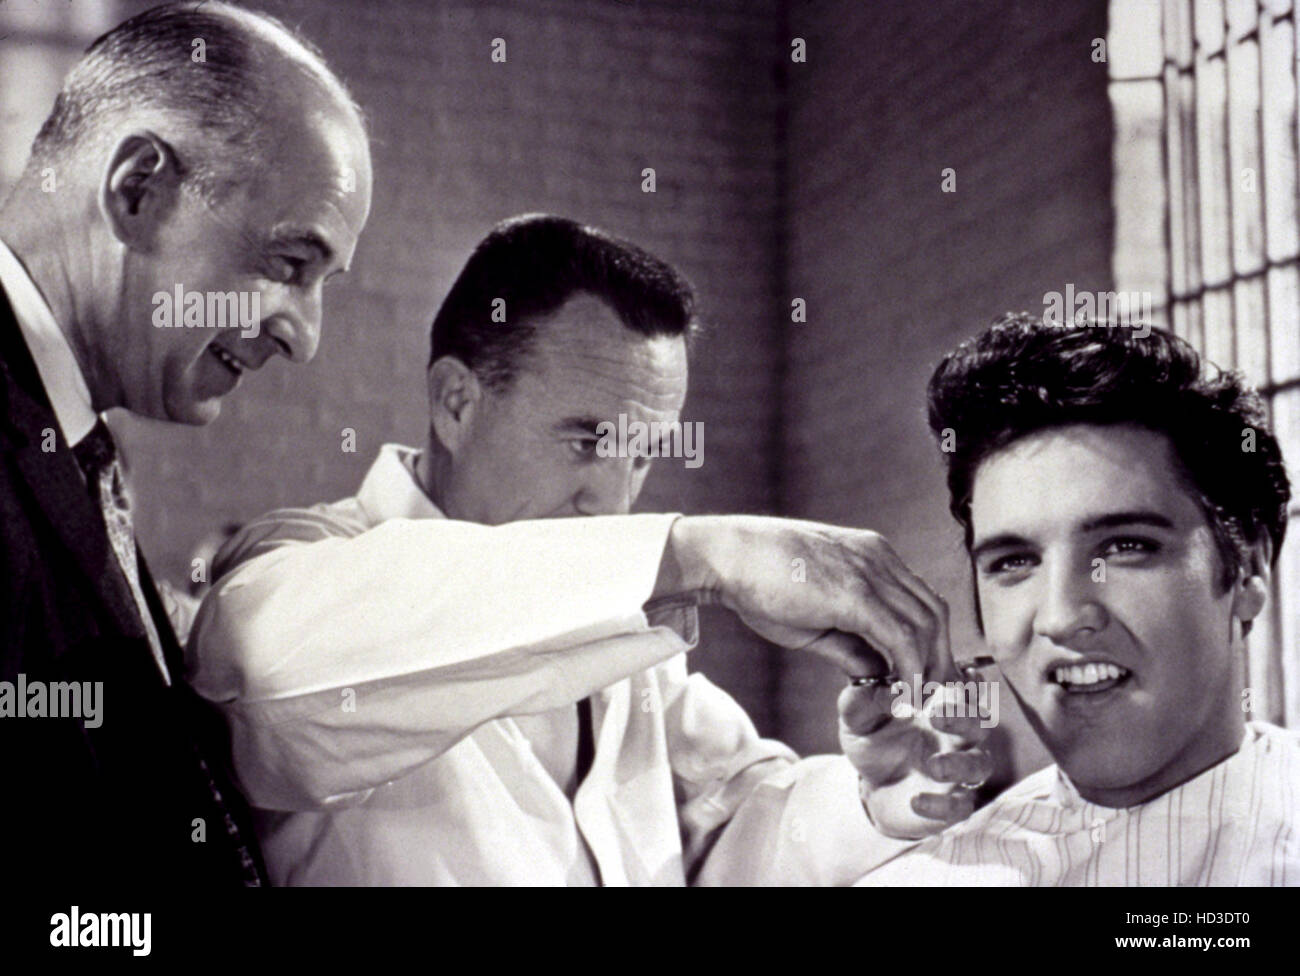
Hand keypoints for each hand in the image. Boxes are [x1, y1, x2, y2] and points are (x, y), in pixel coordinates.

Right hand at [659, 516, 948, 679]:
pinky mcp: (856, 594)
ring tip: (917, 700)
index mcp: (873, 556)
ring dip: (928, 668)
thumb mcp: (815, 618)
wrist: (727, 556)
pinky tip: (904, 692)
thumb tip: (880, 674)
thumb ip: (852, 644)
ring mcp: (870, 572)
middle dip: (939, 658)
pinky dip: (910, 668)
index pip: (921, 600)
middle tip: (930, 696)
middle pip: (934, 612)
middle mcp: (880, 558)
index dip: (930, 642)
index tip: (923, 678)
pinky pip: (901, 637)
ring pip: (925, 625)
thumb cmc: (760, 582)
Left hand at [838, 679, 993, 838]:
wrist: (870, 785)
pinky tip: (916, 802)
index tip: (959, 675)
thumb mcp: (857, 717)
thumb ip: (865, 700)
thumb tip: (890, 691)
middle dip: (963, 718)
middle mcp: (956, 736)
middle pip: (979, 723)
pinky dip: (943, 805)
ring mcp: (958, 770)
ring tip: (934, 766)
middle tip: (936, 716)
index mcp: (939, 706)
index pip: (963, 689)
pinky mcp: (954, 803)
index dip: (967, 682)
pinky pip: (962, 806)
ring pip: (979, 764)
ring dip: (961, 764)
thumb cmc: (872, 739)